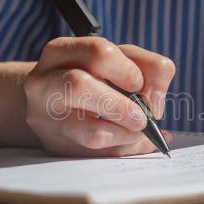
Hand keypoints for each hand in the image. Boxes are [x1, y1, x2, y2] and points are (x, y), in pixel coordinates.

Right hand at [24, 37, 175, 155]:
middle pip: (80, 84)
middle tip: (142, 117)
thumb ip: (146, 71)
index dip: (131, 70)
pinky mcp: (55, 145)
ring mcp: (46, 115)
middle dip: (121, 104)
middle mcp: (45, 80)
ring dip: (124, 132)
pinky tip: (129, 141)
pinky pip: (96, 151)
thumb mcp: (116, 62)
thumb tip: (158, 106)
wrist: (45, 105)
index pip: (100, 52)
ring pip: (88, 127)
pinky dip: (120, 147)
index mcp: (62, 52)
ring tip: (137, 131)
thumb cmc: (89, 78)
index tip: (141, 85)